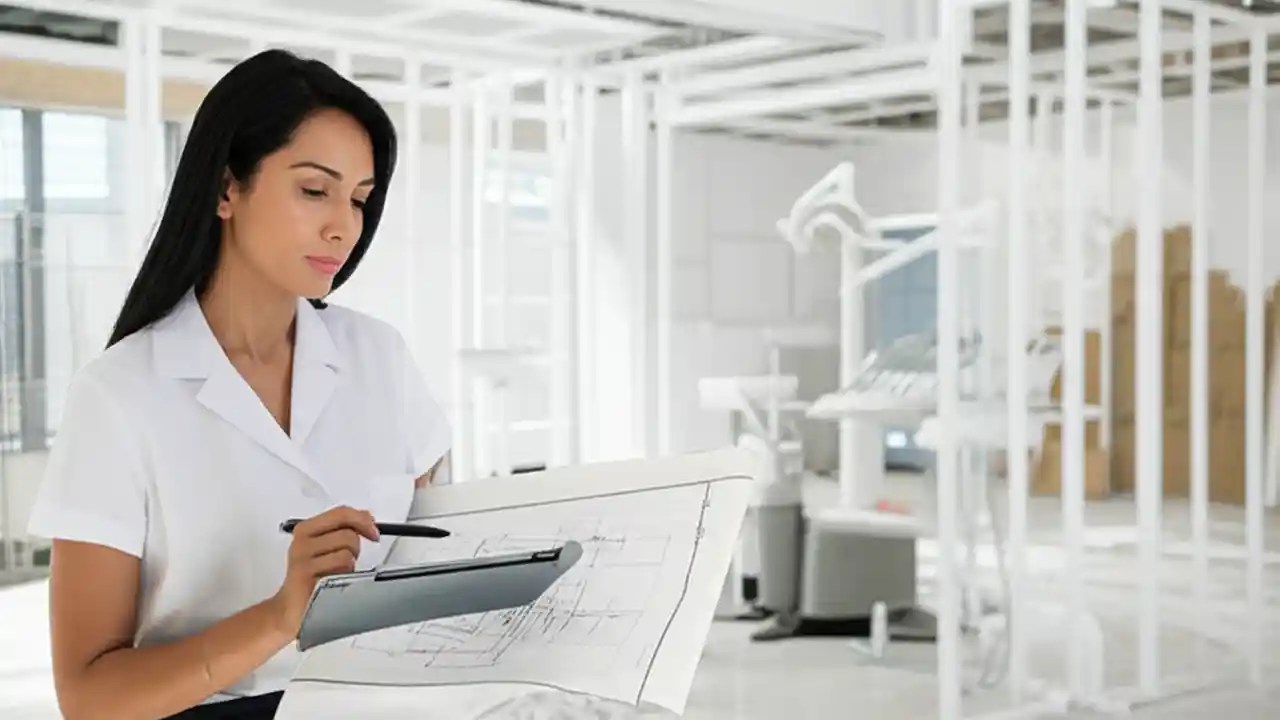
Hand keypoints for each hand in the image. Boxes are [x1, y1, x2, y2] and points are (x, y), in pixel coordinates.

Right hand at [267, 506, 379, 638]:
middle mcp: (302, 541)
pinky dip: (343, 575)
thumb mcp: (326, 547)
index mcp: (306, 529)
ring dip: (349, 565)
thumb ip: (344, 529)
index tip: (373, 532)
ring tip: (336, 573)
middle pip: (348, 533)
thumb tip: (367, 517)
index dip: (362, 520)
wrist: (290, 607)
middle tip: (347, 561)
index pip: (341, 513)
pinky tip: (333, 582)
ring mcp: (303, 559)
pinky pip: (340, 567)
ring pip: (347, 552)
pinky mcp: (306, 576)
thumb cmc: (311, 577)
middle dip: (355, 548)